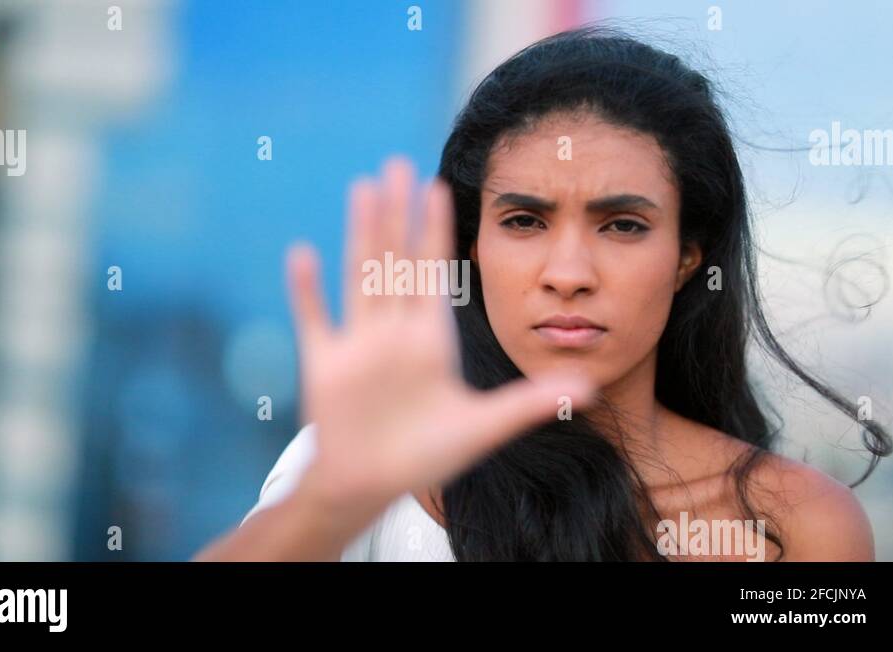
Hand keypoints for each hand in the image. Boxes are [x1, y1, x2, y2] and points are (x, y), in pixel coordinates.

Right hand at [286, 156, 593, 516]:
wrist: (370, 486)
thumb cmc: (426, 456)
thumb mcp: (483, 427)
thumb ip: (530, 403)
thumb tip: (591, 387)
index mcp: (430, 339)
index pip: (433, 273)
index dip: (436, 230)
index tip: (439, 188)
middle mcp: (394, 332)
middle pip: (396, 261)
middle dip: (398, 214)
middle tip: (397, 165)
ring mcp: (359, 345)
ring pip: (360, 276)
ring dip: (361, 234)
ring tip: (362, 189)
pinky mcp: (327, 365)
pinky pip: (315, 320)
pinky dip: (307, 291)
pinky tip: (301, 253)